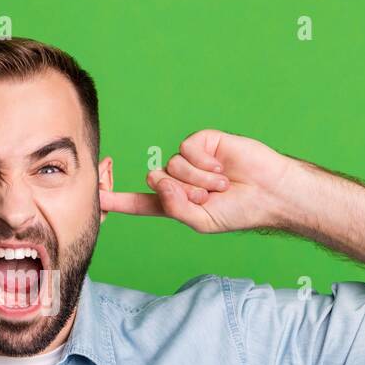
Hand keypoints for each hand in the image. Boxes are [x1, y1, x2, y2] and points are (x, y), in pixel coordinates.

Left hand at [100, 129, 295, 232]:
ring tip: (222, 184)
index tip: (95, 199)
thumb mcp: (201, 221)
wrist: (270, 193)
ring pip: (172, 165)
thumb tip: (157, 179)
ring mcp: (191, 160)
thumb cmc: (239, 211)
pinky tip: (222, 167)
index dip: (118, 201)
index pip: (141, 202)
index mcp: (177, 203)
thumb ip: (174, 207)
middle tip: (210, 197)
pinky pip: (186, 149)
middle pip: (156, 180)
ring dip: (197, 179)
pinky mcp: (203, 143)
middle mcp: (180, 180)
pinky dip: (203, 162)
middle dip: (183, 191)